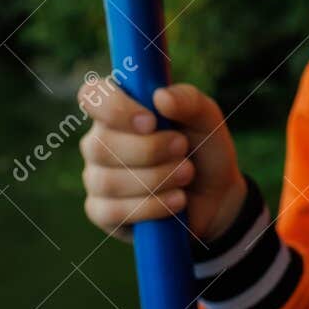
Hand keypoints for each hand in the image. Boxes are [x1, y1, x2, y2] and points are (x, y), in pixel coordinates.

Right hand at [77, 77, 248, 245]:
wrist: (216, 198)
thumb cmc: (203, 150)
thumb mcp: (206, 120)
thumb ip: (188, 101)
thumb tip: (160, 97)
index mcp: (119, 111)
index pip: (92, 96)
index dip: (114, 108)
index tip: (151, 121)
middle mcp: (100, 142)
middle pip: (100, 144)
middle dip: (150, 149)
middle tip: (183, 148)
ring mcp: (96, 178)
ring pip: (108, 181)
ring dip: (156, 178)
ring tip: (187, 175)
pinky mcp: (102, 212)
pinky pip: (113, 212)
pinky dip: (152, 206)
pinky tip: (177, 201)